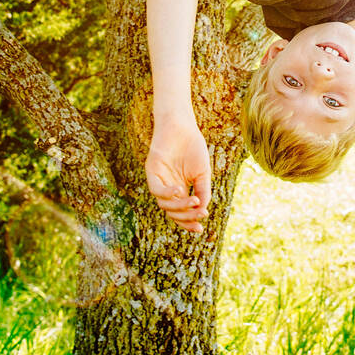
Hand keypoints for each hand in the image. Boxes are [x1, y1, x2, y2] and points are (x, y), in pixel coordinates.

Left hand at [144, 116, 210, 233]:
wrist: (182, 126)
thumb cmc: (193, 147)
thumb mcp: (202, 173)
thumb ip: (202, 191)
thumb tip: (202, 210)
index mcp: (179, 190)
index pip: (181, 212)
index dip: (189, 222)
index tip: (201, 229)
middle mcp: (167, 188)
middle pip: (172, 212)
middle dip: (186, 218)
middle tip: (200, 217)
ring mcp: (158, 181)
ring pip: (164, 204)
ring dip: (180, 206)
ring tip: (194, 202)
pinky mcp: (151, 172)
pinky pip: (156, 189)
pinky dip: (167, 193)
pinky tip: (180, 190)